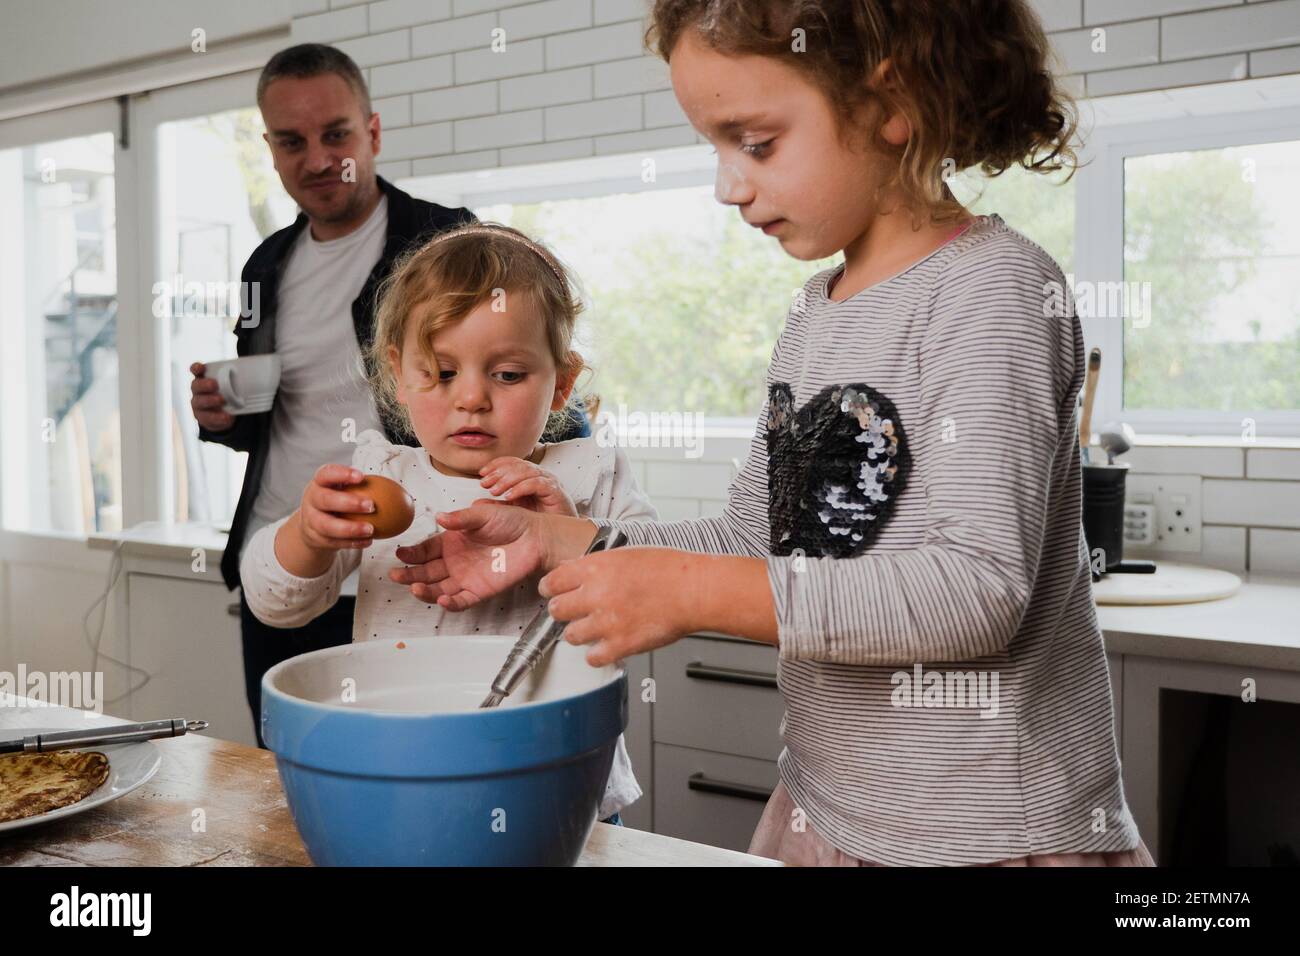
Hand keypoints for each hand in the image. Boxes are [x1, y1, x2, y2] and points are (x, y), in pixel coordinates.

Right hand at [190, 362, 234, 431]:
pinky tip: (226, 417)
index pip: (196, 370)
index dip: (196, 368)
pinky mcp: (202, 417)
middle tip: (215, 384)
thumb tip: (257, 372)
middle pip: (196, 385)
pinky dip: (217, 417)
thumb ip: (236, 379)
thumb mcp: (230, 385)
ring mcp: (198, 404)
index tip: (201, 368)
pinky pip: (207, 417)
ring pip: (199, 401)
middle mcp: (198, 390)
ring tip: (222, 400)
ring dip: (210, 400)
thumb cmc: (226, 395)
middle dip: (205, 384)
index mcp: (203, 378)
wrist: (223, 415)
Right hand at [296, 464, 376, 551]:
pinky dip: (352, 542)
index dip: (341, 474)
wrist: (314, 524)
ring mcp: (311, 520)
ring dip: (350, 528)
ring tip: (371, 529)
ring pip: (326, 525)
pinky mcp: (315, 538)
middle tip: (371, 506)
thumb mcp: (344, 490)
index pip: (326, 474)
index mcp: (320, 483)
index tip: (361, 477)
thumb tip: (402, 495)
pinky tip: (369, 541)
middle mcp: (312, 500)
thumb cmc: (338, 500)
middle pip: (324, 499)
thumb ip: (364, 488)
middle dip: (348, 502)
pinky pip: (333, 542)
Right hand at [389, 500, 547, 609]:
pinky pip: (461, 600)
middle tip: (396, 575)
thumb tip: (439, 517)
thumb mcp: (483, 514)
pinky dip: (450, 603)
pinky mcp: (480, 590)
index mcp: (452, 542)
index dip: (411, 553)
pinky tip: (441, 600)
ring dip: (425, 590)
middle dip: (410, 574)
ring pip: (439, 589)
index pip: (425, 550)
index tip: (400, 554)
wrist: (535, 537)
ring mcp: (466, 577)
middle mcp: (456, 561)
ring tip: (414, 587)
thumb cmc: (511, 521)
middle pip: (426, 572)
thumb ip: (461, 519)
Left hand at [478, 456, 576, 514]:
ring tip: (494, 491)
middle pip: (518, 465)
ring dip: (507, 480)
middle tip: (485, 482)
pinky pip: (537, 484)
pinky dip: (521, 488)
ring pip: (526, 471)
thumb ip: (498, 505)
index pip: (513, 462)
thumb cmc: (543, 521)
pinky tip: (510, 496)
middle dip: (499, 472)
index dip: (497, 464)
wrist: (562, 534)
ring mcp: (549, 482)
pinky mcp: (555, 492)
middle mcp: (540, 476)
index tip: (482, 473)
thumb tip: (478, 503)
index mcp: (530, 477)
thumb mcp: (515, 511)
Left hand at [539, 548, 700, 665]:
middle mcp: (596, 594)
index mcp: (595, 568)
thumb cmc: (669, 569)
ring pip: (570, 636)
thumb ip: (596, 565)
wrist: (693, 590)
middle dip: (563, 611)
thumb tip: (572, 570)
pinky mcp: (621, 644)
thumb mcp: (625, 554)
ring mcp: (607, 621)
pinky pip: (592, 658)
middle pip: (556, 610)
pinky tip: (606, 646)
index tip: (553, 593)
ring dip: (579, 633)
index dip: (551, 589)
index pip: (553, 581)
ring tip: (592, 629)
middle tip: (572, 612)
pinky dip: (597, 654)